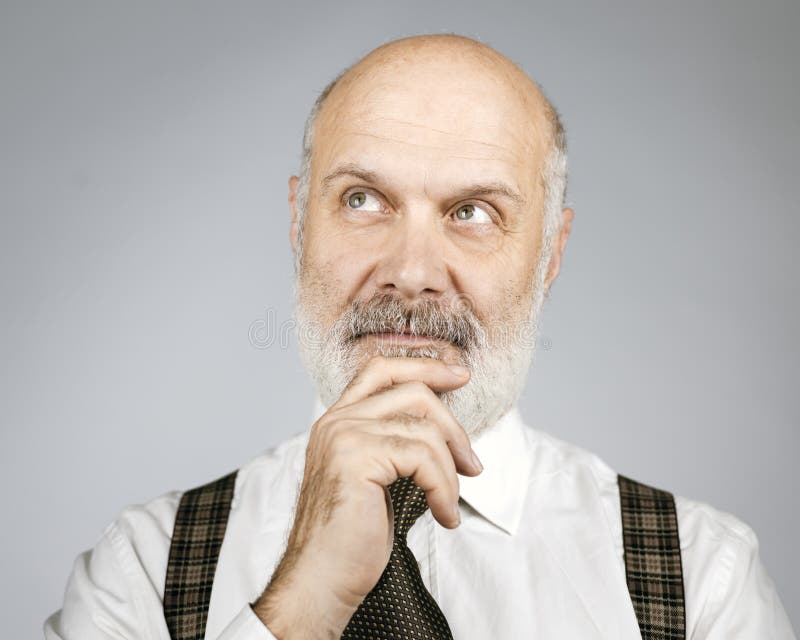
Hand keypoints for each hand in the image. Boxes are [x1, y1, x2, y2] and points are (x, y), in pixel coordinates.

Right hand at [251, 355, 483, 638]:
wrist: (320, 580)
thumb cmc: (349, 538)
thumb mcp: (374, 479)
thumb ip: (393, 444)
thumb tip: (443, 430)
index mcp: (337, 420)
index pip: (382, 369)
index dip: (425, 366)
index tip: (461, 375)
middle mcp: (336, 420)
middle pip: (412, 392)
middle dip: (453, 427)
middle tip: (472, 465)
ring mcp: (343, 436)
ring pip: (424, 428)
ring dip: (450, 470)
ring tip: (449, 504)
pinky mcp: (355, 458)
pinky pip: (422, 458)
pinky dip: (444, 489)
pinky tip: (443, 516)